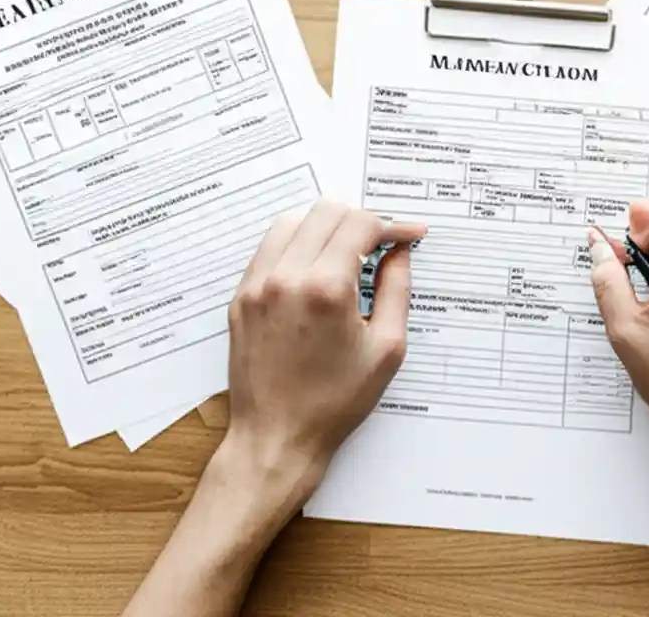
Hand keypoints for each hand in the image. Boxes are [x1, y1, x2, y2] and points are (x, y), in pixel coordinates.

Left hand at [223, 200, 426, 478]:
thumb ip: (396, 290)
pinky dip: (295, 245)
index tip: (407, 236)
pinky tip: (314, 267)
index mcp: (325, 288)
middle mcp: (285, 277)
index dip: (391, 225)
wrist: (277, 436)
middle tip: (380, 244)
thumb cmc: (334, 402)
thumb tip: (398, 253)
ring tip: (346, 253)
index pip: (360, 224)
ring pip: (292, 221)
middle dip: (360, 221)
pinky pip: (268, 248)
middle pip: (326, 212)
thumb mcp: (386, 348)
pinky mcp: (241, 297)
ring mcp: (256, 285)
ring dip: (324, 227)